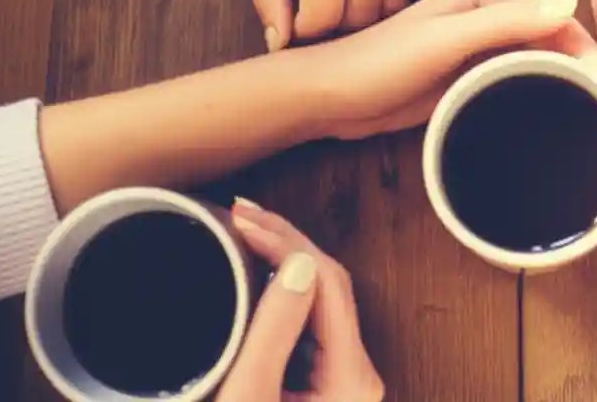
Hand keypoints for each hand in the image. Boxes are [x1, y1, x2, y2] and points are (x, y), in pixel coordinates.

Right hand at [219, 200, 382, 401]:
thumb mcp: (246, 397)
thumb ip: (272, 333)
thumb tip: (297, 263)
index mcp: (350, 376)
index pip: (328, 284)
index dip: (286, 243)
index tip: (245, 221)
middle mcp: (356, 371)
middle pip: (326, 284)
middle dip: (284, 242)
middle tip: (241, 213)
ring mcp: (339, 374)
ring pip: (316, 296)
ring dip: (281, 259)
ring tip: (244, 227)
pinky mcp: (319, 378)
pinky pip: (303, 318)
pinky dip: (279, 288)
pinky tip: (254, 267)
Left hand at [291, 0, 596, 139]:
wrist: (332, 97)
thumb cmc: (379, 63)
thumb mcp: (446, 39)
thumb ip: (505, 22)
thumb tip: (569, 5)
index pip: (557, 18)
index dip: (590, 51)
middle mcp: (488, 14)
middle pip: (555, 40)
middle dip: (588, 71)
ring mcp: (480, 47)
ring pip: (541, 62)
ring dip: (570, 86)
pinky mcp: (470, 76)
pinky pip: (519, 82)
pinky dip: (543, 97)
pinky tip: (559, 121)